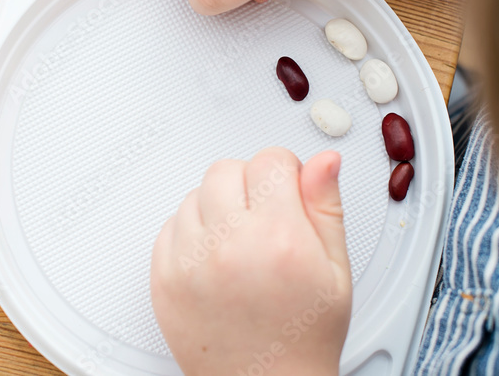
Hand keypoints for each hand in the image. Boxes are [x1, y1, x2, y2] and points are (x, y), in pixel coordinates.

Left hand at [150, 148, 351, 375]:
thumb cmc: (302, 337)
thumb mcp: (335, 270)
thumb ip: (326, 206)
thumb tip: (323, 161)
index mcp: (278, 237)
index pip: (268, 161)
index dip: (285, 173)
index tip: (289, 192)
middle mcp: (228, 244)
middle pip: (226, 170)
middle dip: (249, 184)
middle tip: (265, 218)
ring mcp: (190, 261)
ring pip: (196, 194)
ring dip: (217, 207)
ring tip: (241, 244)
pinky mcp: (164, 278)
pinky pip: (170, 226)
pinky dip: (191, 233)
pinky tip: (216, 258)